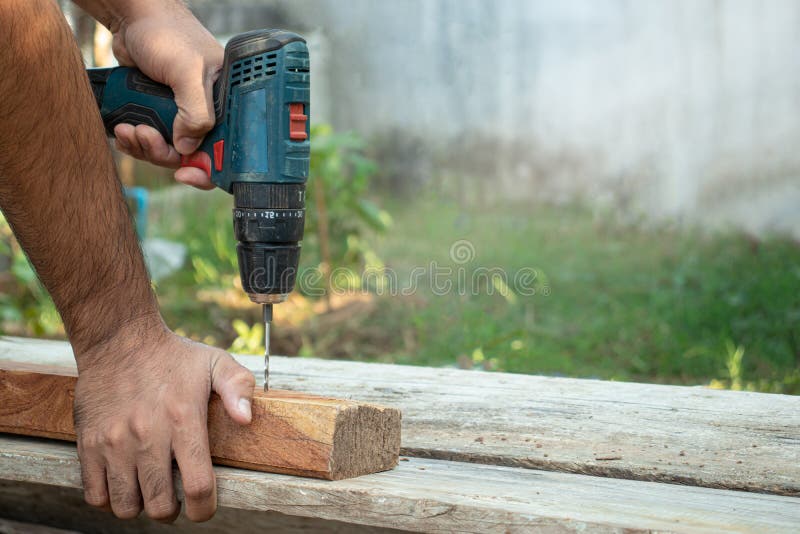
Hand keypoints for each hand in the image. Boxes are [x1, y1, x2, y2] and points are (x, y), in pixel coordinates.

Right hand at [73, 323, 254, 521]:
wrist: (118, 340)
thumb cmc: (173, 356)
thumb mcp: (215, 362)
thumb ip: (238, 388)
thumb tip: (246, 419)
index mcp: (183, 419)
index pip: (198, 486)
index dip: (204, 509)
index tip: (204, 508)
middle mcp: (148, 436)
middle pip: (160, 505)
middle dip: (172, 510)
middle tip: (175, 497)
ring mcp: (114, 443)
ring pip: (126, 507)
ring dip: (141, 506)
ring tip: (149, 488)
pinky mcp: (89, 444)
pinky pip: (95, 495)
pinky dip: (110, 498)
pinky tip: (124, 481)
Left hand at [109, 5, 220, 188]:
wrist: (133, 20)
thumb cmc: (166, 34)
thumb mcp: (187, 72)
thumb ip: (196, 112)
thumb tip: (188, 149)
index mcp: (224, 105)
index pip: (225, 149)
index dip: (207, 168)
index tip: (184, 173)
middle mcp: (206, 113)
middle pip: (191, 156)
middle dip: (164, 154)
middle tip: (146, 136)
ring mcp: (180, 115)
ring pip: (167, 152)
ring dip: (144, 147)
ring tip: (129, 129)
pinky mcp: (158, 114)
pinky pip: (150, 142)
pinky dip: (134, 142)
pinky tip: (123, 129)